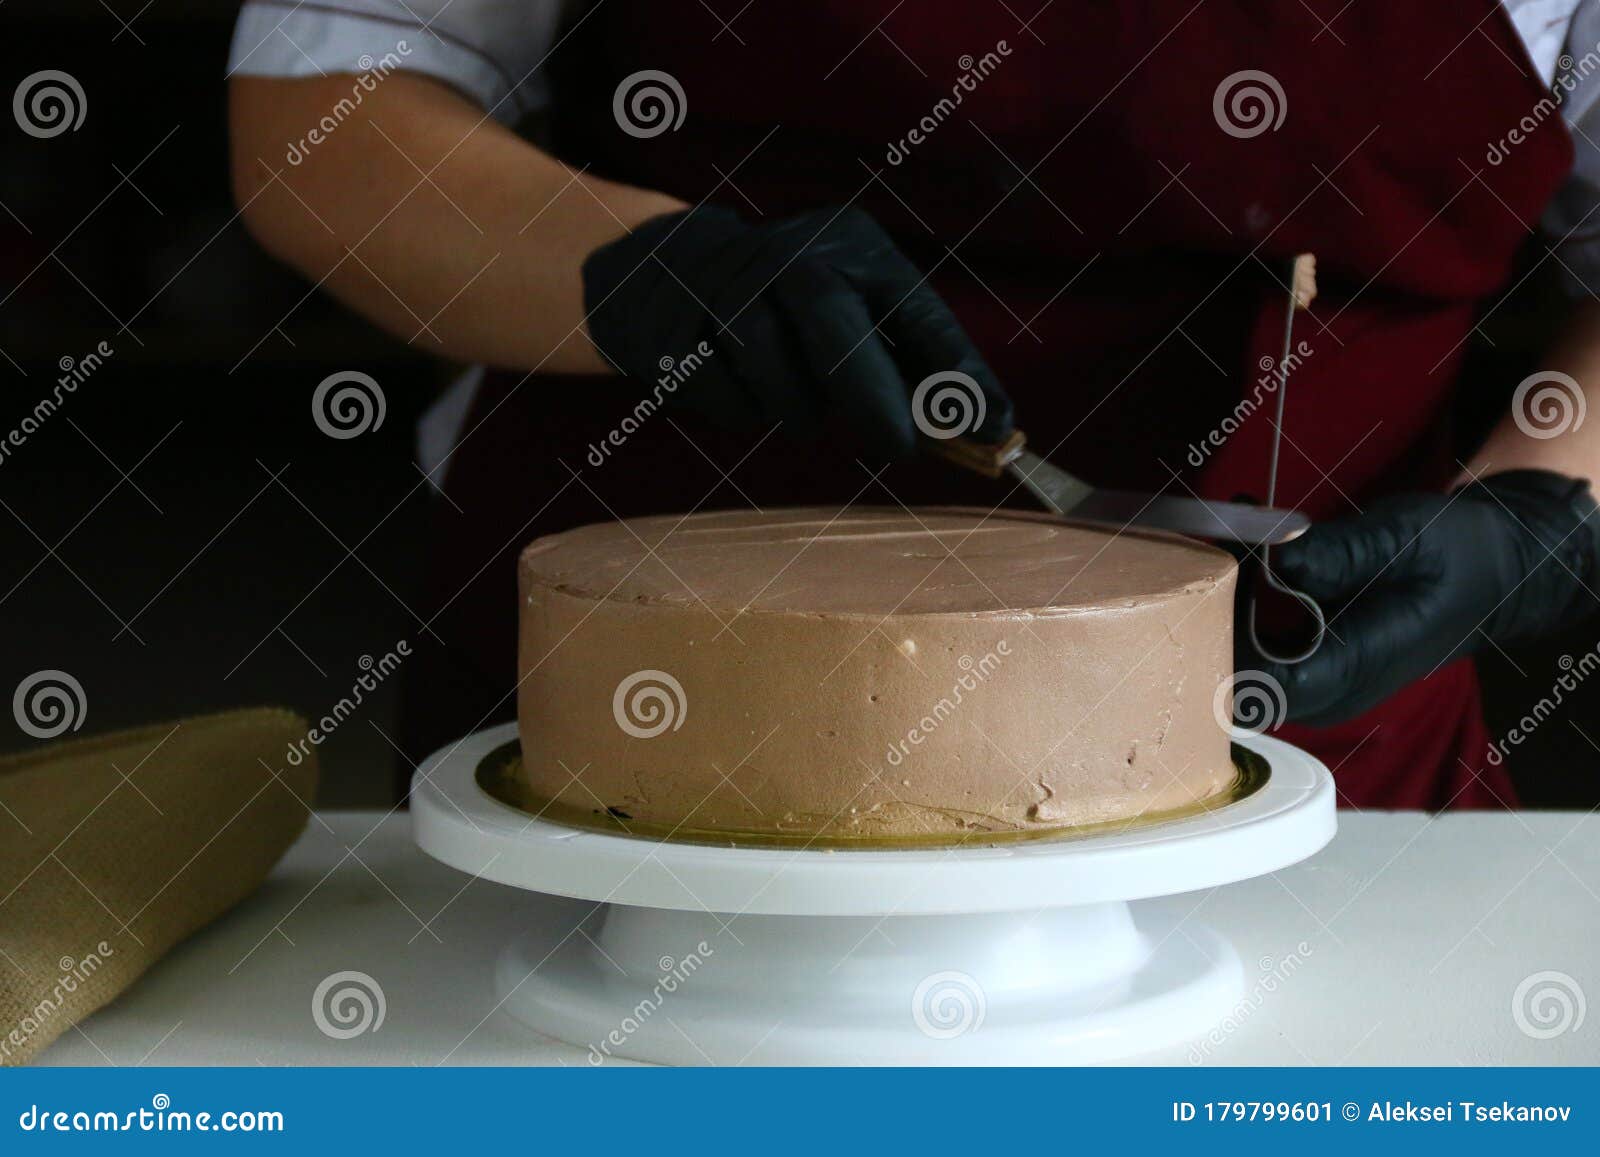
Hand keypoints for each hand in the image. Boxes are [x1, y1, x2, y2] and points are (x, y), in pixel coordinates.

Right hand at [581, 205, 1011, 456]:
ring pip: (769, 364)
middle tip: (900, 449)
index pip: (914, 308)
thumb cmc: (793, 309)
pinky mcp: (676, 326)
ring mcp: (724, 284)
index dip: (956, 370)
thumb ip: (915, 364)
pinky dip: (744, 410)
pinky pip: (721, 391)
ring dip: (796, 408)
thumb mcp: (858, 310)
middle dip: (871, 394)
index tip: (995, 428)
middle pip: (830, 317)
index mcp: (851, 243)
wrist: (670, 270)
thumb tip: (985, 427)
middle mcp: (787, 251)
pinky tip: (745, 389)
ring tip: (802, 412)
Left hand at [1242, 470, 1599, 725]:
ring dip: (1225, 600)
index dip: (1219, 643)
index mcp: (1355, 668)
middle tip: (1222, 540)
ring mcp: (1314, 681)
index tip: (1208, 586)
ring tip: (1238, 530)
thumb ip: (1342, 554)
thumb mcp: (1405, 538)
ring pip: (1237, 658)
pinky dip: (1243, 598)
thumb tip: (1281, 562)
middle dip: (1213, 613)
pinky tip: (1251, 546)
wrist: (1492, 573)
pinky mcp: (1306, 662)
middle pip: (1235, 674)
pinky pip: (1254, 641)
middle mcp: (1327, 689)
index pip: (1261, 686)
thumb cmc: (1456, 555)